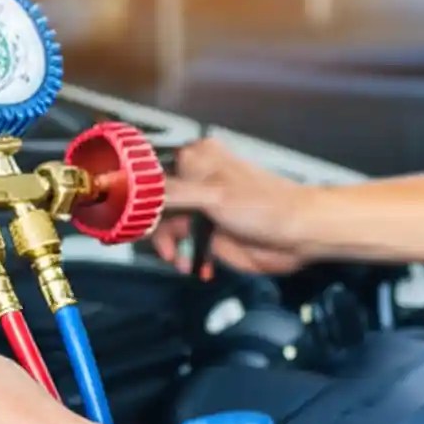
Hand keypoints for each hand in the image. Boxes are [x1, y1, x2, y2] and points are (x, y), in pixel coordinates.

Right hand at [152, 138, 324, 277]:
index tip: (125, 214)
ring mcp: (203, 209)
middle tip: (158, 242)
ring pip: (167, 229)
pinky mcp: (210, 233)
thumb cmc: (268, 206)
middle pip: (155, 204)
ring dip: (171, 247)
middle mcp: (197, 182)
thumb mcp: (213, 195)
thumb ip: (172, 193)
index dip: (137, 195)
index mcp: (197, 159)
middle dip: (154, 228)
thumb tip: (138, 190)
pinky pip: (184, 246)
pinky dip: (186, 257)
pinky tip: (196, 264)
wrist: (298, 235)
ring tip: (181, 258)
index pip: (153, 172)